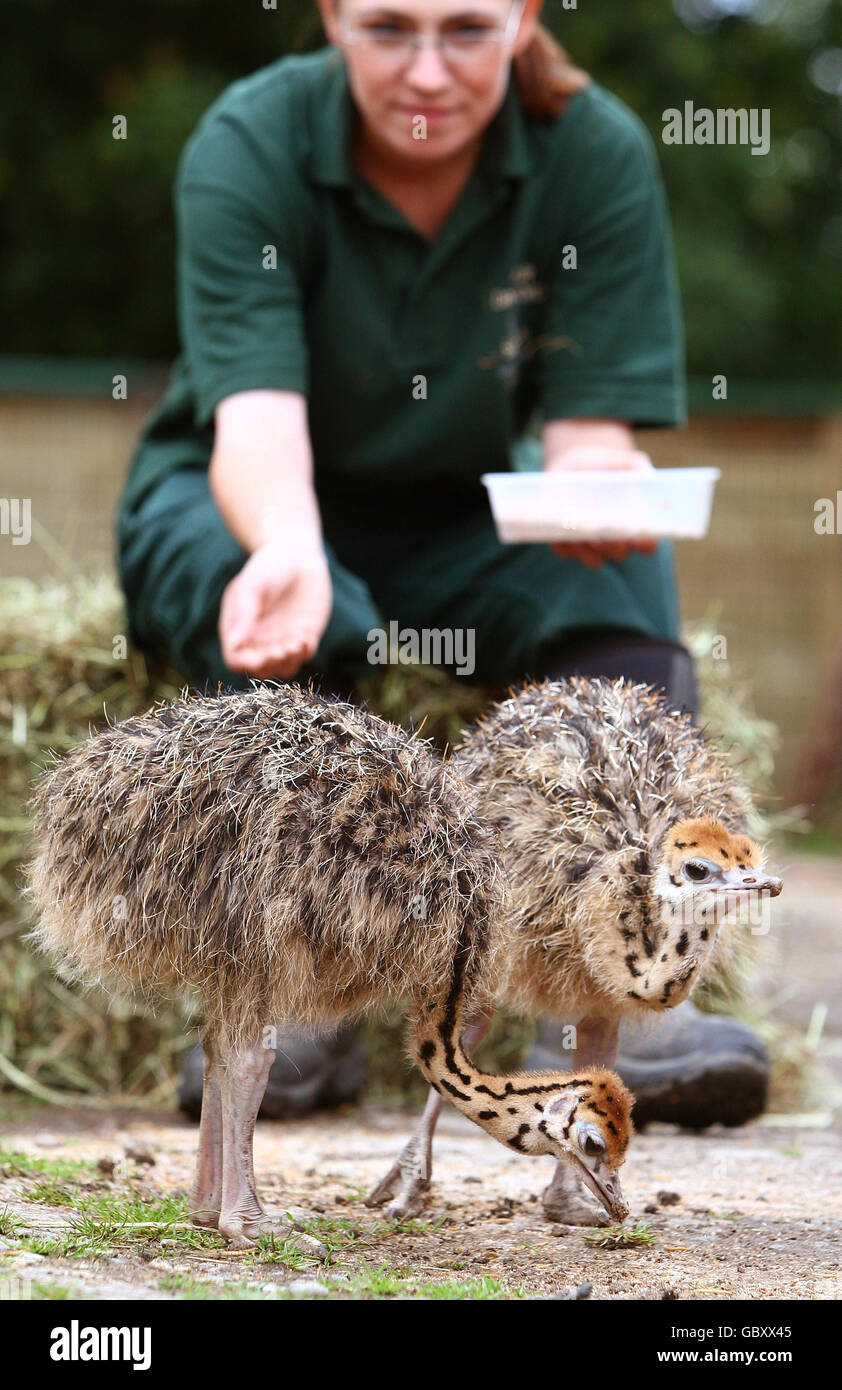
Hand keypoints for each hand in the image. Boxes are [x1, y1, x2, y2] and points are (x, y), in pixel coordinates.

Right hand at [219, 540, 331, 678]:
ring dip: (288, 663)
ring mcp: (283, 639)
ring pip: (283, 667)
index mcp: (239, 629)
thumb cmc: (267, 567)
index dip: (246, 663)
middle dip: (270, 664)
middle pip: (260, 669)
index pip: (236, 659)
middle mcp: (259, 639)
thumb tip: (235, 644)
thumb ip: (244, 614)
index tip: (259, 657)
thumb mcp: (252, 586)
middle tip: (281, 650)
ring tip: (295, 645)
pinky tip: (304, 641)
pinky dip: (304, 655)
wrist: (296, 554)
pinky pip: (304, 656)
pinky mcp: (305, 636)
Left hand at [545, 445, 657, 568]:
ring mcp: (590, 545)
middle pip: (620, 554)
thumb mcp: (626, 461)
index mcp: (634, 525)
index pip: (647, 545)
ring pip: (594, 560)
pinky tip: (562, 532)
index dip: (645, 545)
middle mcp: (614, 540)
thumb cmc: (606, 465)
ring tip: (584, 535)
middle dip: (614, 547)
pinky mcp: (566, 543)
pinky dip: (565, 545)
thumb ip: (639, 467)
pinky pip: (567, 552)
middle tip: (607, 536)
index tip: (639, 537)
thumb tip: (647, 477)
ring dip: (590, 551)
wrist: (574, 465)